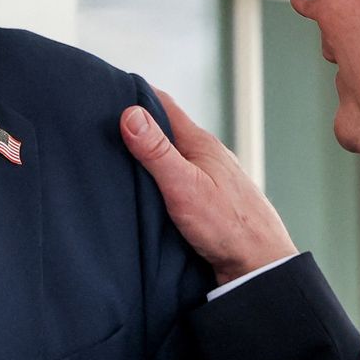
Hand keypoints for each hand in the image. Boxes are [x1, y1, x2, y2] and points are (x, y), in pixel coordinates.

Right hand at [121, 89, 296, 284]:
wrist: (259, 267)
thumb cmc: (227, 226)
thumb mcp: (183, 186)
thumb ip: (157, 152)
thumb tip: (131, 112)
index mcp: (200, 143)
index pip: (163, 104)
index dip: (135, 95)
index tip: (105, 92)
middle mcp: (206, 156)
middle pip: (165, 130)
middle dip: (136, 126)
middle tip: (100, 128)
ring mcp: (209, 178)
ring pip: (172, 157)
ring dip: (147, 156)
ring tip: (115, 158)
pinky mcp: (208, 201)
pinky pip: (177, 180)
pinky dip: (158, 179)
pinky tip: (144, 191)